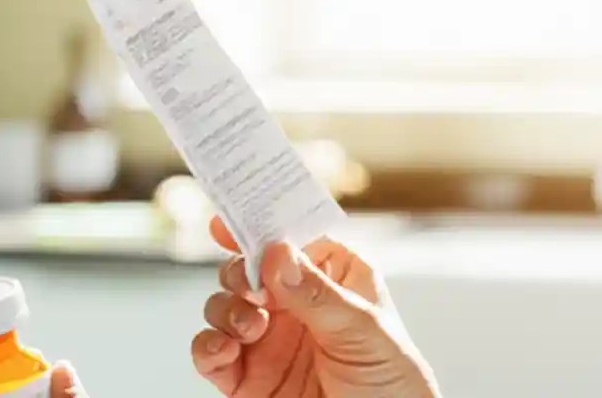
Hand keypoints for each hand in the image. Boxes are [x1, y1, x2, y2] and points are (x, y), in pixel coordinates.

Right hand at [191, 217, 439, 397]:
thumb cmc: (394, 383)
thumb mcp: (365, 331)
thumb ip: (318, 294)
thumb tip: (277, 255)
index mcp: (335, 278)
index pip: (293, 238)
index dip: (262, 224)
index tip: (232, 219)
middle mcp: (297, 303)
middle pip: (249, 267)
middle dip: (240, 271)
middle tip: (252, 287)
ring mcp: (270, 339)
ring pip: (224, 304)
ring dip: (226, 309)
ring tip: (250, 327)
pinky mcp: (248, 377)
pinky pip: (212, 353)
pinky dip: (207, 347)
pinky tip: (224, 350)